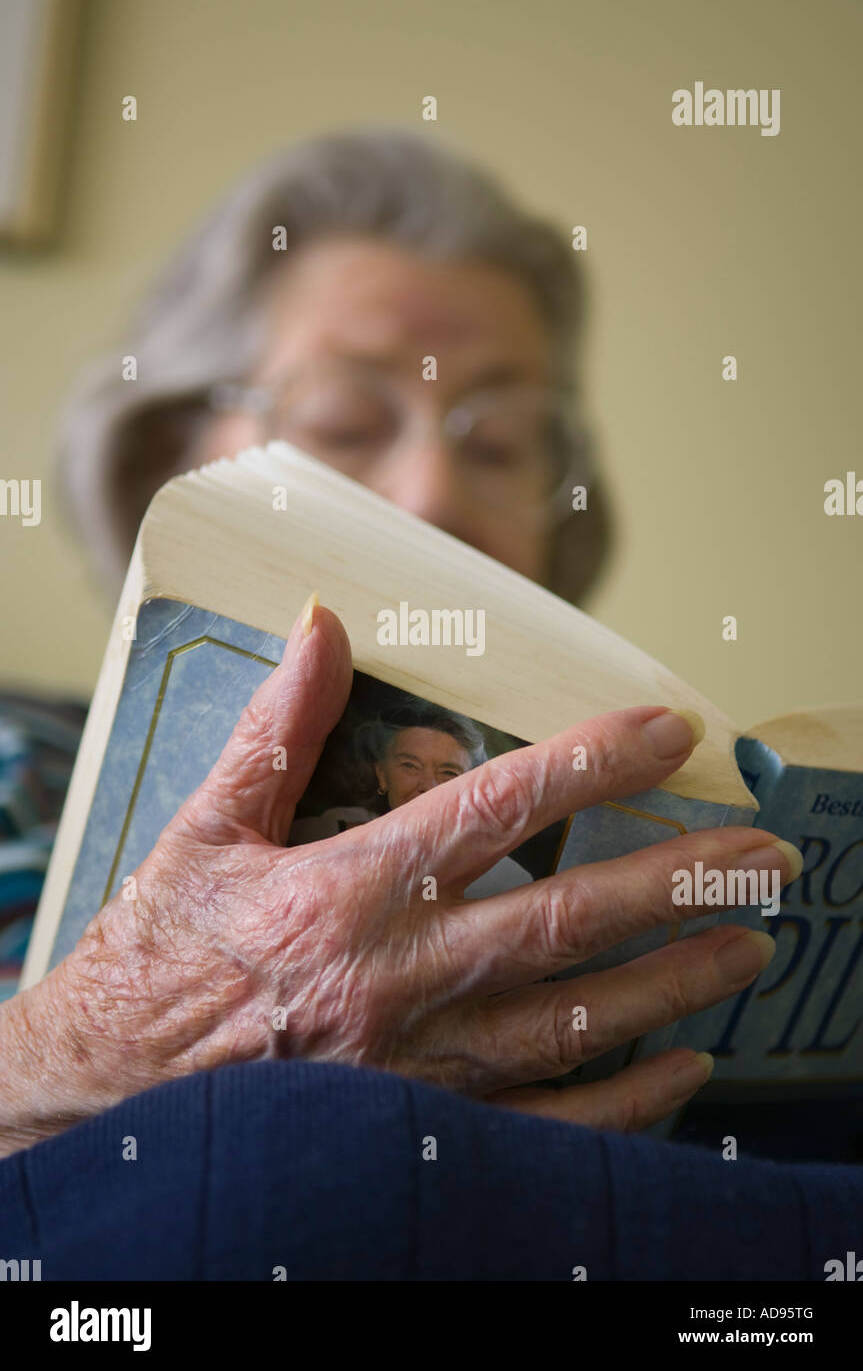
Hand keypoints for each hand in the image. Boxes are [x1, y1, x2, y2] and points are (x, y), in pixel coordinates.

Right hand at [1, 598, 797, 1153]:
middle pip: (567, 920)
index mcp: (346, 889)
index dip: (592, 762)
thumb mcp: (205, 832)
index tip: (668, 730)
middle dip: (680, 880)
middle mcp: (397, 975)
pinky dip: (627, 1101)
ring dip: (675, 982)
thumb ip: (278, 729)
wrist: (106, 1096)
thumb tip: (322, 625)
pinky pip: (547, 1124)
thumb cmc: (156, 960)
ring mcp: (418, 1065)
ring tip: (749, 946)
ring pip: (577, 1020)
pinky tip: (685, 1070)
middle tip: (766, 855)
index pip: (495, 807)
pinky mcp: (423, 1132)